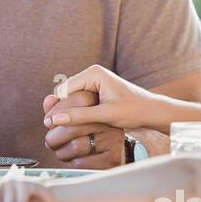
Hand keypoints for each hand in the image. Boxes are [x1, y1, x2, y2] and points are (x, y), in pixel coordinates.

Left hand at [40, 87, 124, 168]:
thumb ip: (61, 106)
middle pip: (71, 126)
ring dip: (61, 152)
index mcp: (100, 106)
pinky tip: (73, 159)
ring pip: (75, 146)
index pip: (75, 103)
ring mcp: (113, 139)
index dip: (55, 113)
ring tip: (61, 151)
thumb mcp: (77, 114)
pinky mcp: (113, 157)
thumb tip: (49, 100)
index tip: (48, 122)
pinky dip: (71, 162)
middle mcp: (108, 121)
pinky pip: (81, 162)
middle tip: (50, 141)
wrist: (118, 149)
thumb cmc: (91, 131)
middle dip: (54, 136)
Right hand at [46, 64, 167, 138]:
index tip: (48, 124)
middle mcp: (91, 74)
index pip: (64, 89)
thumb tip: (56, 119)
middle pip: (65, 92)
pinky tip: (70, 124)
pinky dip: (75, 112)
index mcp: (93, 73)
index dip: (55, 107)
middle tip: (48, 127)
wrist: (152, 111)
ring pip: (70, 98)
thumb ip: (80, 116)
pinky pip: (78, 101)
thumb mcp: (106, 115)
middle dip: (59, 109)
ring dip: (66, 112)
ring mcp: (93, 82)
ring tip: (57, 128)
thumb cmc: (134, 110)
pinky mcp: (96, 90)